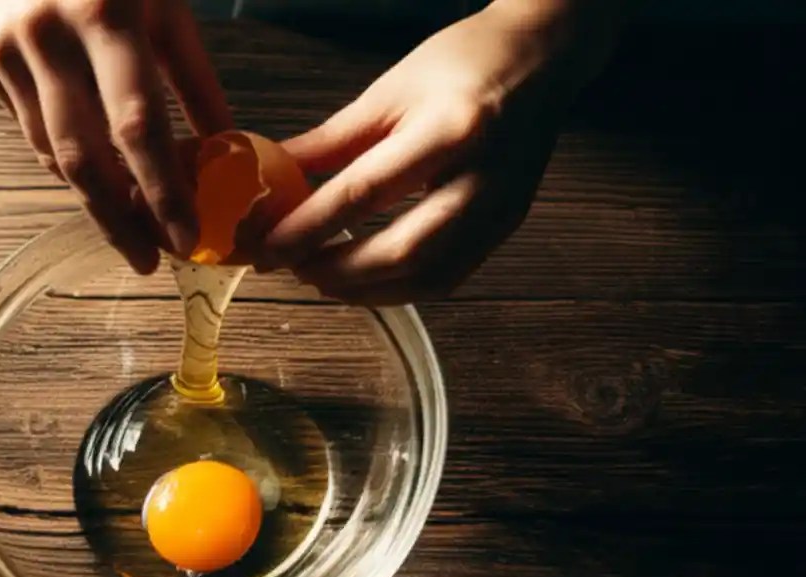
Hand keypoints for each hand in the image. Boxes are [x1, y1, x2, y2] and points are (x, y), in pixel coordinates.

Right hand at [0, 0, 232, 273]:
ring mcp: (4, 48)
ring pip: (50, 153)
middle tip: (153, 259)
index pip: (140, 128)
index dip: (165, 192)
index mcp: (105, 12)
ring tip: (132, 229)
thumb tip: (226, 152)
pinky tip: (98, 181)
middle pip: (84, 159)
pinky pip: (29, 129)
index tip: (191, 238)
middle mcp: (45, 34)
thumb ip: (194, 74)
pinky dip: (65, 160)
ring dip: (94, 198)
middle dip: (122, 221)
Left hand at [257, 0, 624, 304]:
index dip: (308, 228)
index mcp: (449, 130)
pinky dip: (399, 289)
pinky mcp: (506, 227)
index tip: (265, 246)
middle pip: (401, 251)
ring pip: (426, 277)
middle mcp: (482, 178)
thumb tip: (272, 176)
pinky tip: (364, 281)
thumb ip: (329, 141)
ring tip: (319, 276)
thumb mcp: (388, 91)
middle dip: (335, 269)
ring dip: (364, 289)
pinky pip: (448, 277)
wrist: (540, 58)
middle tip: (289, 267)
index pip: (364, 193)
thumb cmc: (463, 63)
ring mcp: (500, 209)